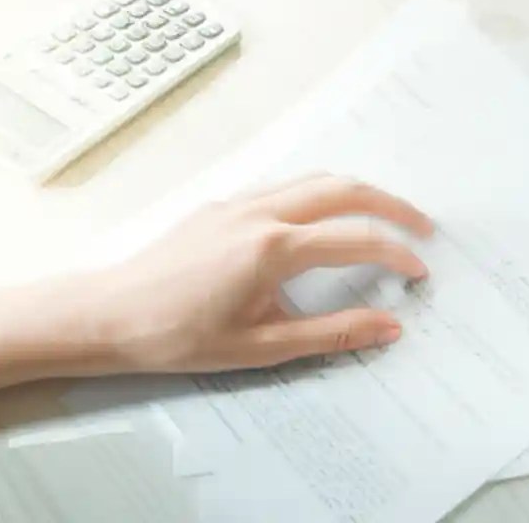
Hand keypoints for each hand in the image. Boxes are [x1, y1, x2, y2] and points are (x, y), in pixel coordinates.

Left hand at [82, 174, 434, 374]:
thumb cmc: (176, 336)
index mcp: (273, 248)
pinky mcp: (220, 206)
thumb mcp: (260, 348)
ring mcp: (237, 203)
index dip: (397, 254)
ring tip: (381, 217)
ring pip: (313, 179)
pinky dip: (318, 194)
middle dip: (390, 203)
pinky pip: (283, 186)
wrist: (107, 315)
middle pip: (343, 188)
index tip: (419, 272)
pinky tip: (323, 220)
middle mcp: (259, 213)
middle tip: (421, 225)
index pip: (356, 239)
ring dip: (355, 192)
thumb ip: (331, 333)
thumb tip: (386, 326)